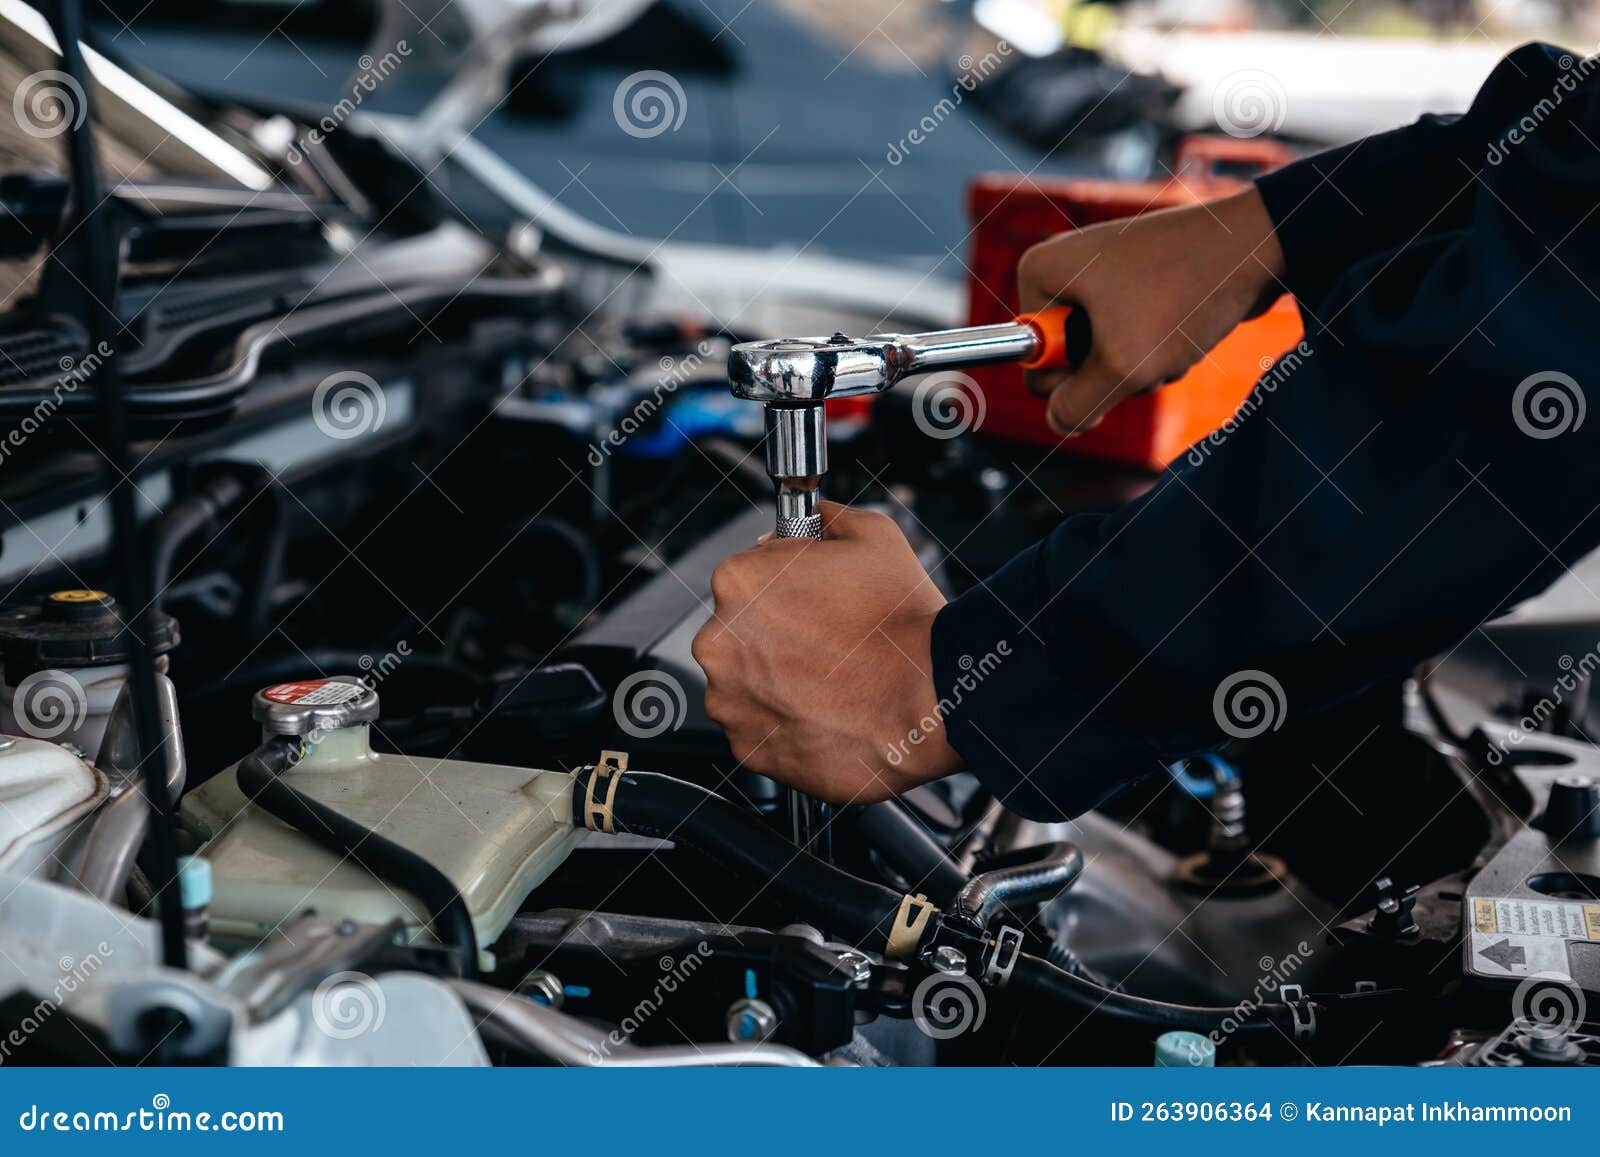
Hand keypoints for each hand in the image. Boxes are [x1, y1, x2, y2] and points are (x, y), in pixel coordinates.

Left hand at [691, 503, 960, 803]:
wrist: (931, 699)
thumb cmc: (902, 623)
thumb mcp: (872, 535)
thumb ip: (826, 519)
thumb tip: (815, 518)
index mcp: (738, 581)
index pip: (745, 575)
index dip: (783, 585)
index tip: (809, 598)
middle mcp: (719, 641)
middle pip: (738, 631)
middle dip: (775, 635)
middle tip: (826, 640)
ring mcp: (730, 699)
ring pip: (745, 682)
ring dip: (776, 680)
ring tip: (830, 678)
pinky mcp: (748, 746)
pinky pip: (757, 728)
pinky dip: (784, 723)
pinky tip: (825, 710)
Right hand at [1017, 186, 1286, 434]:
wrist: (1259, 245)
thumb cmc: (1185, 296)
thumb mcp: (1121, 367)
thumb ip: (1077, 407)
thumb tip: (1059, 421)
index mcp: (1040, 274)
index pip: (1033, 367)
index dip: (1074, 380)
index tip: (1115, 354)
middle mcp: (1063, 269)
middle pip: (1069, 364)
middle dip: (1114, 371)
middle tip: (1149, 347)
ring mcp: (1100, 275)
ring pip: (1105, 356)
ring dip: (1143, 363)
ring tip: (1174, 332)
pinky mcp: (1135, 283)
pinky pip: (1132, 339)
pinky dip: (1160, 346)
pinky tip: (1187, 327)